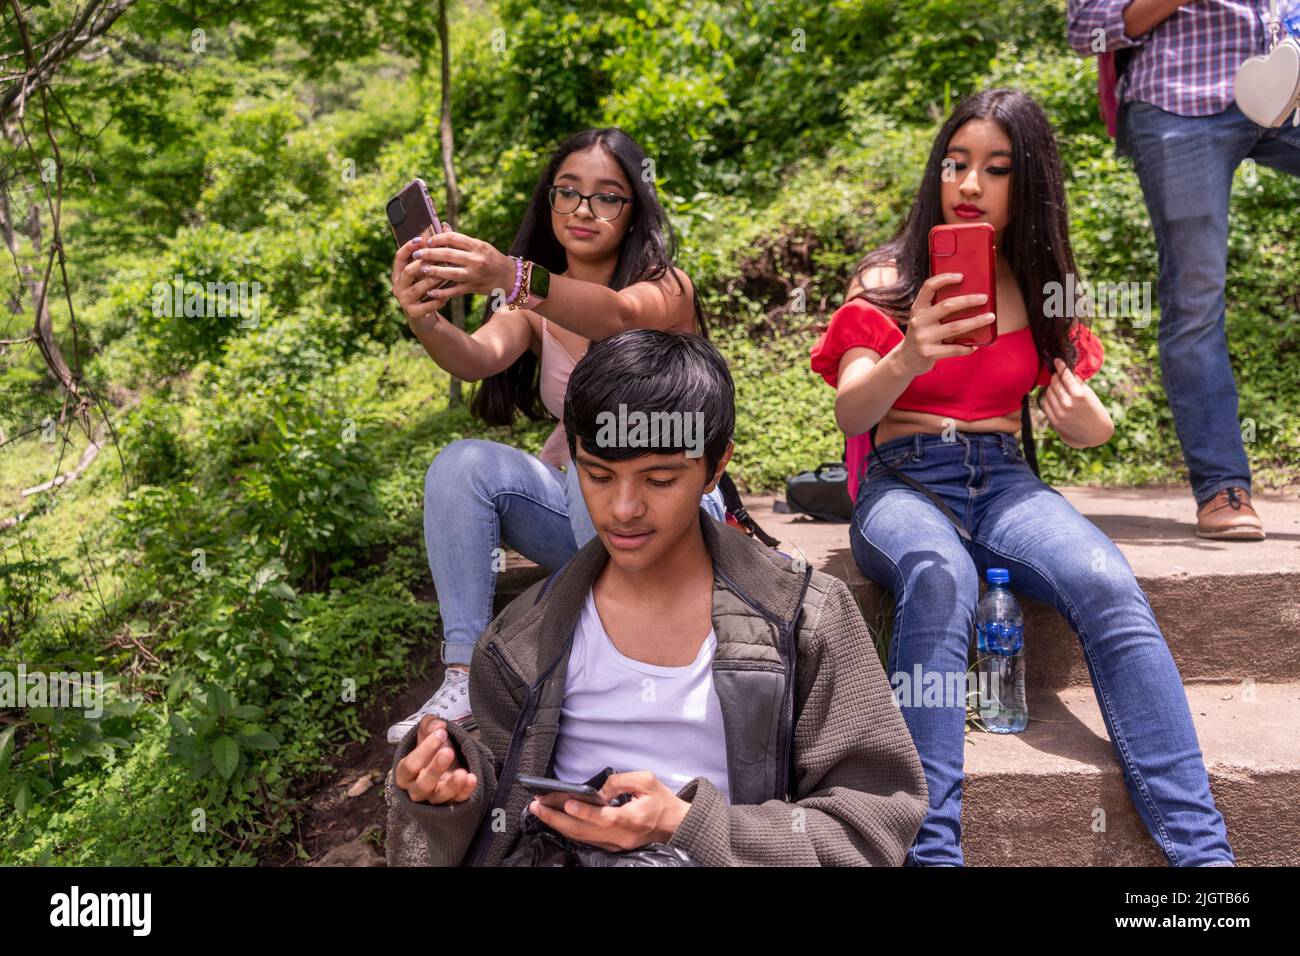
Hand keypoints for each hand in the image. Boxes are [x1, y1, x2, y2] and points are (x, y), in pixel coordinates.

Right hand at [390, 225, 454, 331]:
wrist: (424, 317)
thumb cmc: (426, 288)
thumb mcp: (427, 271)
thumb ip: (433, 252)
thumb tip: (445, 225)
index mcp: (398, 273)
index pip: (399, 257)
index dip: (409, 247)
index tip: (421, 239)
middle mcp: (398, 286)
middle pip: (408, 271)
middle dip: (424, 264)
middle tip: (439, 258)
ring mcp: (404, 300)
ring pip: (419, 288)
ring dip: (433, 280)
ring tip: (446, 276)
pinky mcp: (413, 313)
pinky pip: (427, 305)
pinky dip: (438, 300)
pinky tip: (446, 297)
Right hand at [394, 716, 476, 803]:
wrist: (442, 766)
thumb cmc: (430, 752)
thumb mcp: (426, 735)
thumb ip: (429, 725)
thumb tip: (438, 724)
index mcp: (405, 774)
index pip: (409, 766)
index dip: (424, 750)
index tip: (441, 733)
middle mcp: (416, 790)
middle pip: (423, 784)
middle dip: (435, 768)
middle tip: (448, 751)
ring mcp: (434, 798)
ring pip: (440, 796)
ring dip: (452, 785)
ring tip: (462, 773)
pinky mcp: (451, 802)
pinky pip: (458, 800)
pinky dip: (466, 790)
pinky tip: (472, 778)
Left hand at [407, 227, 516, 303]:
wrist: (511, 278)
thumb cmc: (492, 259)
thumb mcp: (479, 246)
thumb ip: (459, 239)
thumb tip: (442, 226)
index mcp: (477, 246)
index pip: (452, 238)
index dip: (437, 239)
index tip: (427, 241)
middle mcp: (476, 260)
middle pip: (448, 255)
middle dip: (430, 254)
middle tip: (417, 254)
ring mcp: (475, 275)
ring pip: (450, 273)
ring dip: (433, 271)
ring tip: (421, 269)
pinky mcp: (473, 288)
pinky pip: (454, 291)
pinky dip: (441, 292)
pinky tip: (430, 291)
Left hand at [526, 771, 689, 851]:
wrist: (674, 824)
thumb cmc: (661, 800)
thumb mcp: (646, 780)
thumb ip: (620, 781)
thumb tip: (597, 789)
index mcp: (633, 818)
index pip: (604, 818)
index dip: (584, 811)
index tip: (566, 802)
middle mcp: (622, 836)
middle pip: (584, 831)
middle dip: (556, 818)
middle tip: (537, 805)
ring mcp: (616, 844)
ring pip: (581, 837)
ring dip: (558, 824)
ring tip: (539, 810)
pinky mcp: (612, 846)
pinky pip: (586, 839)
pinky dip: (568, 829)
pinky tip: (556, 818)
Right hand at [897, 272, 996, 376]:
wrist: (906, 359)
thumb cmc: (923, 334)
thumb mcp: (924, 318)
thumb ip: (938, 309)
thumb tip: (971, 298)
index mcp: (918, 308)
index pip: (929, 287)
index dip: (944, 279)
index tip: (962, 276)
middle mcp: (918, 321)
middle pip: (947, 306)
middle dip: (968, 300)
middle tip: (984, 298)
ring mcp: (923, 338)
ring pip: (955, 327)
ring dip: (976, 321)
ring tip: (990, 317)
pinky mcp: (928, 353)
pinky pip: (954, 349)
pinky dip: (967, 347)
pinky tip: (976, 345)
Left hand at [1039, 358, 1112, 447]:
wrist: (1096, 434)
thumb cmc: (1095, 411)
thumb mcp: (1090, 394)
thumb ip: (1077, 383)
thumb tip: (1066, 372)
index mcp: (1079, 394)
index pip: (1065, 375)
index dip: (1060, 366)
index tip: (1057, 361)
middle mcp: (1067, 403)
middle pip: (1054, 383)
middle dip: (1055, 377)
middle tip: (1057, 374)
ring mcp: (1059, 413)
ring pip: (1048, 393)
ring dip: (1051, 387)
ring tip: (1057, 386)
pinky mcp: (1054, 421)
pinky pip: (1045, 404)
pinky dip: (1048, 398)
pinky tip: (1054, 397)